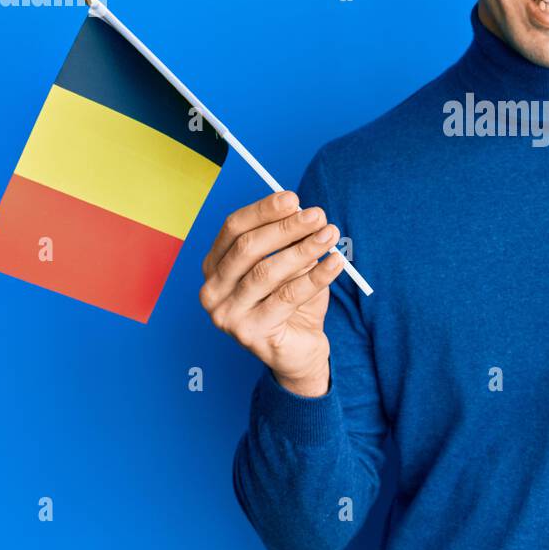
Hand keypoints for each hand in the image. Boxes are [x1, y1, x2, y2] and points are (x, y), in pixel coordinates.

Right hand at [198, 190, 345, 396]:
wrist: (299, 351)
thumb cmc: (292, 303)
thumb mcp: (290, 265)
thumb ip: (289, 241)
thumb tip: (304, 212)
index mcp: (215, 266)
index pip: (233, 228)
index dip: (263, 210)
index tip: (293, 198)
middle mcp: (212, 290)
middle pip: (247, 248)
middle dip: (286, 228)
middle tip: (318, 216)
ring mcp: (227, 315)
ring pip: (267, 272)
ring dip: (303, 249)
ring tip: (331, 235)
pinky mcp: (250, 333)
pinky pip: (286, 297)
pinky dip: (315, 277)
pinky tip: (336, 263)